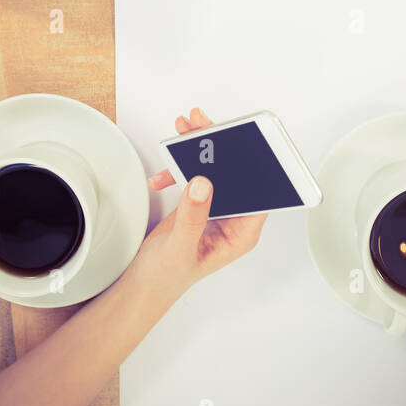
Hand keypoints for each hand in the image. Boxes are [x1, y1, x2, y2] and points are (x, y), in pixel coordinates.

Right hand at [125, 108, 266, 302]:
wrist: (145, 280)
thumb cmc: (168, 276)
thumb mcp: (180, 249)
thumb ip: (192, 218)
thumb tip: (203, 185)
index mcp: (241, 232)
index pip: (259, 192)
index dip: (255, 166)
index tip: (245, 143)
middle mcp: (233, 217)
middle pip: (237, 173)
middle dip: (221, 147)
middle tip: (203, 125)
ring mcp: (216, 206)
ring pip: (216, 168)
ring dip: (199, 148)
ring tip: (185, 129)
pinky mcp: (199, 200)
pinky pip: (196, 172)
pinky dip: (178, 167)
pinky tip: (162, 173)